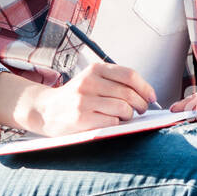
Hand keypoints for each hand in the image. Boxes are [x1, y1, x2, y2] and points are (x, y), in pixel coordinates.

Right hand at [34, 62, 157, 136]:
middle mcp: (89, 82)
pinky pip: (112, 122)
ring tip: (124, 117)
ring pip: (123, 108)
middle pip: (129, 93)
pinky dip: (117, 125)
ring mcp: (84, 100)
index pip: (130, 75)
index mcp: (95, 69)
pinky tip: (111, 124)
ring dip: (129, 116)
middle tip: (141, 111)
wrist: (45, 110)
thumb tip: (146, 95)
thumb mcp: (92, 80)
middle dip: (141, 105)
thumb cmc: (75, 97)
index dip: (145, 88)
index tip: (151, 97)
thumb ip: (115, 82)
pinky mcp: (81, 118)